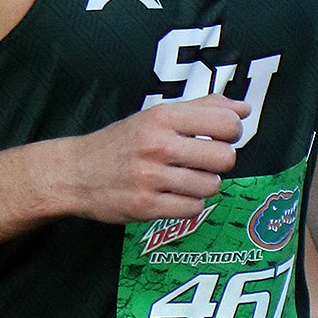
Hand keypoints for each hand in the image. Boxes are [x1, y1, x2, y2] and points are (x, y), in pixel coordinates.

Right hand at [61, 95, 249, 222]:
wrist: (74, 172)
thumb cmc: (121, 142)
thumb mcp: (156, 116)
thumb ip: (202, 108)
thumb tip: (244, 109)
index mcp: (162, 117)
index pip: (226, 123)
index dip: (232, 131)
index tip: (220, 135)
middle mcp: (158, 145)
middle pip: (225, 157)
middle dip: (220, 161)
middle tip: (203, 160)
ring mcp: (151, 178)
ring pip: (211, 186)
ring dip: (204, 184)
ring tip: (185, 178)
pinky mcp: (145, 207)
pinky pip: (193, 209)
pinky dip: (189, 204)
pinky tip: (174, 195)